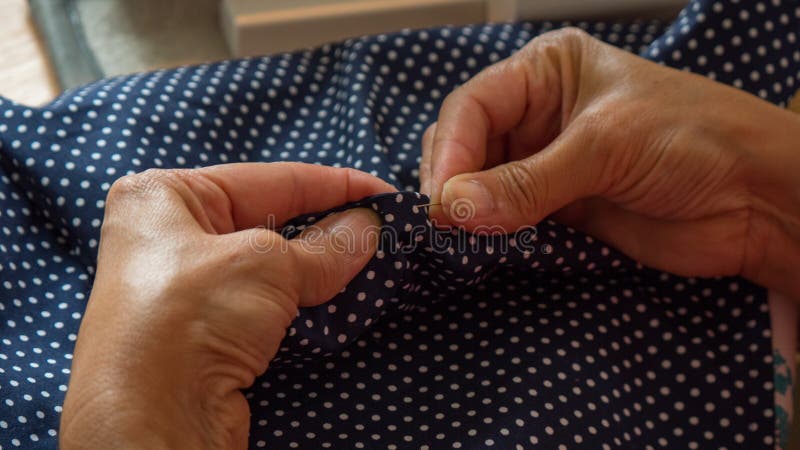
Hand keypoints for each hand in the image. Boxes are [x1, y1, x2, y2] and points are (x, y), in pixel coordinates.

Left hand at [60, 163, 393, 448]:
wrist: (150, 418)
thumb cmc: (188, 316)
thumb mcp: (267, 265)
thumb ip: (326, 246)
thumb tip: (370, 227)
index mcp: (166, 196)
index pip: (270, 179)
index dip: (333, 184)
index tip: (383, 195)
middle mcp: (170, 236)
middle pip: (270, 221)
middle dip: (329, 227)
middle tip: (385, 231)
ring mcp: (186, 287)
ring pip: (272, 266)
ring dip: (320, 267)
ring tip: (375, 261)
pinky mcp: (205, 332)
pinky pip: (266, 303)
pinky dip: (303, 300)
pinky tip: (342, 298)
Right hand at [421, 28, 799, 297]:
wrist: (760, 201)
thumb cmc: (694, 140)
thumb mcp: (606, 146)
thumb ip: (526, 183)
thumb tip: (451, 210)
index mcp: (549, 71)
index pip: (475, 104)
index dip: (452, 149)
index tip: (442, 198)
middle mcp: (540, 113)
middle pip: (466, 143)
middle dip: (452, 180)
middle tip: (447, 224)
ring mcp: (546, 161)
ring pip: (479, 183)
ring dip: (466, 211)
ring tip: (460, 239)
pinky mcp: (558, 207)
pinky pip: (505, 216)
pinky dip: (489, 233)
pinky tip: (482, 246)